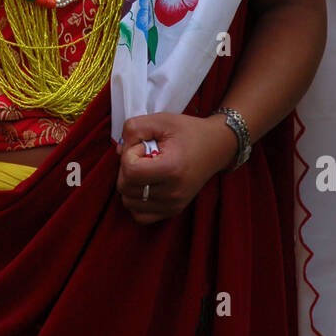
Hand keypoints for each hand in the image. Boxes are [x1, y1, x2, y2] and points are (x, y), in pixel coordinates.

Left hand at [116, 111, 237, 224]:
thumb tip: (119, 151)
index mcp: (172, 169)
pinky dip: (136, 201)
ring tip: (147, 169)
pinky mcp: (173, 210)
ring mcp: (173, 205)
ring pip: (128, 202)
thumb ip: (134, 128)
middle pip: (125, 187)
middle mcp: (173, 192)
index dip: (129, 154)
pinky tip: (145, 184)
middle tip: (144, 155)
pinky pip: (140, 216)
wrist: (217, 146)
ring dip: (130, 184)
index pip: (130, 171)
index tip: (143, 146)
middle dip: (128, 168)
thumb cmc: (189, 131)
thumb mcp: (161, 120)